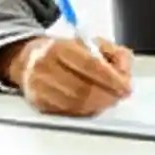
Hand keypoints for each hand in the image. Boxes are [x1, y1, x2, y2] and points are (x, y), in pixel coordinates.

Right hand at [0, 36, 133, 116]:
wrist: (29, 59)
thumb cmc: (64, 51)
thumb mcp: (91, 43)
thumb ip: (114, 54)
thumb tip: (125, 73)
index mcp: (60, 47)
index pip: (89, 65)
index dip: (111, 78)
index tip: (126, 86)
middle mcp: (46, 67)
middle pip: (83, 88)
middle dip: (107, 95)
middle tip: (120, 95)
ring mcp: (40, 87)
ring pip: (76, 103)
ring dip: (99, 105)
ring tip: (110, 100)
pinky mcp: (39, 103)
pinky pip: (68, 112)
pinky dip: (86, 111)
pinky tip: (95, 105)